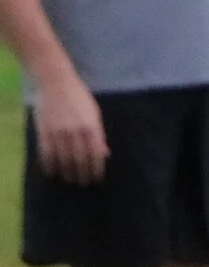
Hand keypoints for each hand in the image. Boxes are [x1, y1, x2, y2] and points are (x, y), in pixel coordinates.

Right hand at [32, 69, 106, 184]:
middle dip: (82, 174)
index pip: (95, 154)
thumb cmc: (79, 98)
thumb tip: (105, 154)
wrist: (56, 83)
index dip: (96, 169)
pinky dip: (49, 164)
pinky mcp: (44, 130)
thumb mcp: (94, 114)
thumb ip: (99, 134)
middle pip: (79, 160)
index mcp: (91, 126)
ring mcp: (59, 131)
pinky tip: (52, 172)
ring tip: (69, 180)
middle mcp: (76, 131)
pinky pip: (46, 153)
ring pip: (63, 159)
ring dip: (66, 172)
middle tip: (83, 183)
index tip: (96, 178)